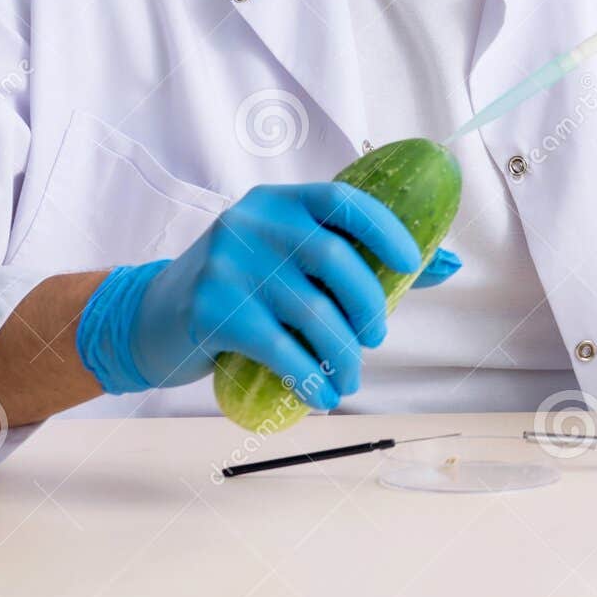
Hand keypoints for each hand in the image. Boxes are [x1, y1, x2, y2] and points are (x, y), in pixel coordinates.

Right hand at [75, 182, 458, 408]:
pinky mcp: (211, 309)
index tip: (410, 263)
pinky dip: (311, 378)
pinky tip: (322, 396)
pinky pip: (280, 349)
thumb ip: (357, 258)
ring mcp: (229, 265)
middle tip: (375, 338)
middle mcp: (253, 224)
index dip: (384, 229)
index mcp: (278, 202)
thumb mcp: (284, 258)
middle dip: (368, 307)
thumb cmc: (237, 289)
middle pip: (335, 261)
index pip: (342, 200)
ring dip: (344, 355)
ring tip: (350, 378)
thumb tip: (448, 264)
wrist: (148, 318)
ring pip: (313, 313)